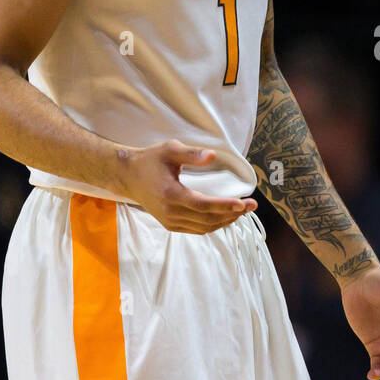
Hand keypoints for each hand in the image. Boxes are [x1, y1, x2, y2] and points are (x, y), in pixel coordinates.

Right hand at [116, 141, 255, 233]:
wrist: (128, 176)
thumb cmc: (150, 160)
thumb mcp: (170, 150)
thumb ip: (192, 154)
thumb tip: (213, 156)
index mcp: (170, 194)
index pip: (203, 205)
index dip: (224, 206)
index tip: (243, 203)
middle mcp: (170, 212)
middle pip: (207, 219)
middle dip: (232, 214)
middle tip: (252, 205)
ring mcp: (169, 221)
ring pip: (204, 227)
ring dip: (225, 221)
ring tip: (243, 211)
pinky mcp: (170, 225)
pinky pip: (196, 229)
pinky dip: (214, 225)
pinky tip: (226, 217)